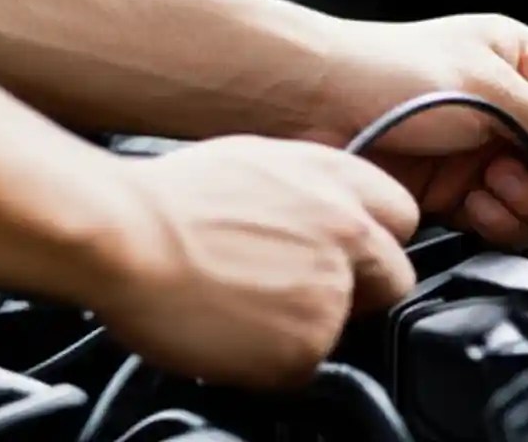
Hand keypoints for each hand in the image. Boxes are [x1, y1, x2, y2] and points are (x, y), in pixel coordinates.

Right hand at [84, 136, 418, 388]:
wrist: (124, 236)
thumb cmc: (171, 198)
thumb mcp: (263, 161)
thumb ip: (314, 191)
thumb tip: (328, 217)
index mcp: (341, 179)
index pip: (403, 219)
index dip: (375, 245)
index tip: (352, 258)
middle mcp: (350, 231)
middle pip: (394, 279)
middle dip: (360, 293)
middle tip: (300, 295)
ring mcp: (334, 290)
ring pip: (344, 327)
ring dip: (305, 327)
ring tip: (244, 306)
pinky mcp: (307, 343)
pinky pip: (305, 365)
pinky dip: (272, 361)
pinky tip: (232, 331)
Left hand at [307, 14, 527, 248]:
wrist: (312, 108)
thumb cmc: (388, 73)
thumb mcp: (489, 92)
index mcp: (523, 63)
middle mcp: (509, 108)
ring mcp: (483, 152)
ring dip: (525, 202)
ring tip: (490, 184)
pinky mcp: (456, 192)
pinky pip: (502, 220)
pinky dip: (495, 221)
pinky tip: (471, 205)